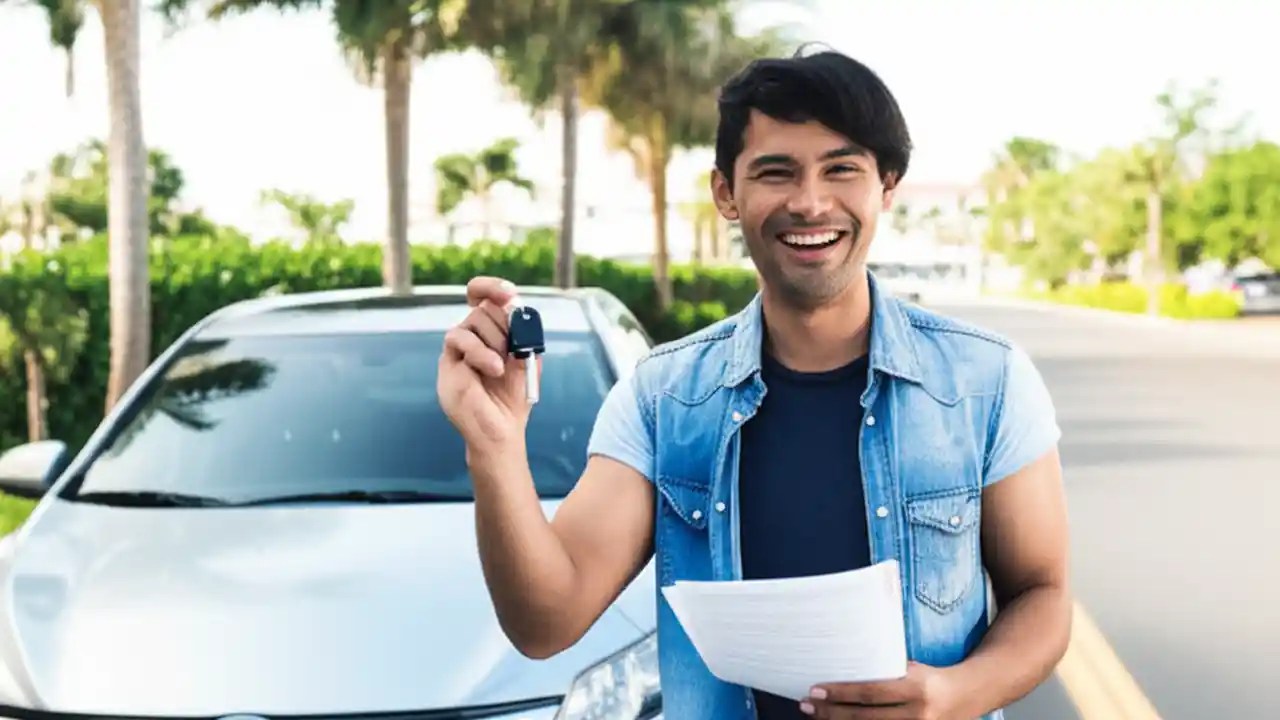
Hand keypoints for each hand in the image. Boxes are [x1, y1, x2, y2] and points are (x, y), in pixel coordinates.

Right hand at [438, 276, 541, 449]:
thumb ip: (523, 331)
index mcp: (494, 330)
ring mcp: (460, 347)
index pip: (484, 295)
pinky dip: (480, 351)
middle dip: (505, 324)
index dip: (491, 287)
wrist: (502, 429)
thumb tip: (513, 308)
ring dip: (496, 341)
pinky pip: (458, 338)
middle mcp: (475, 335)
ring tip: (501, 368)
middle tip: (514, 350)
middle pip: (486, 306)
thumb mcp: (527, 358)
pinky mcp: (447, 361)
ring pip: (474, 319)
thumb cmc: (514, 396)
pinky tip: (493, 369)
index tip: (508, 293)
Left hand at [800, 662, 960, 718]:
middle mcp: (917, 714)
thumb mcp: (911, 669)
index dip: (841, 694)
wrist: (968, 695)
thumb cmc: (932, 677)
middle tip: (807, 705)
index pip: (870, 693)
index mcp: (916, 689)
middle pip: (865, 718)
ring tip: (816, 716)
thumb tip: (844, 671)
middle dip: (832, 712)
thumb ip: (885, 673)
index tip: (815, 690)